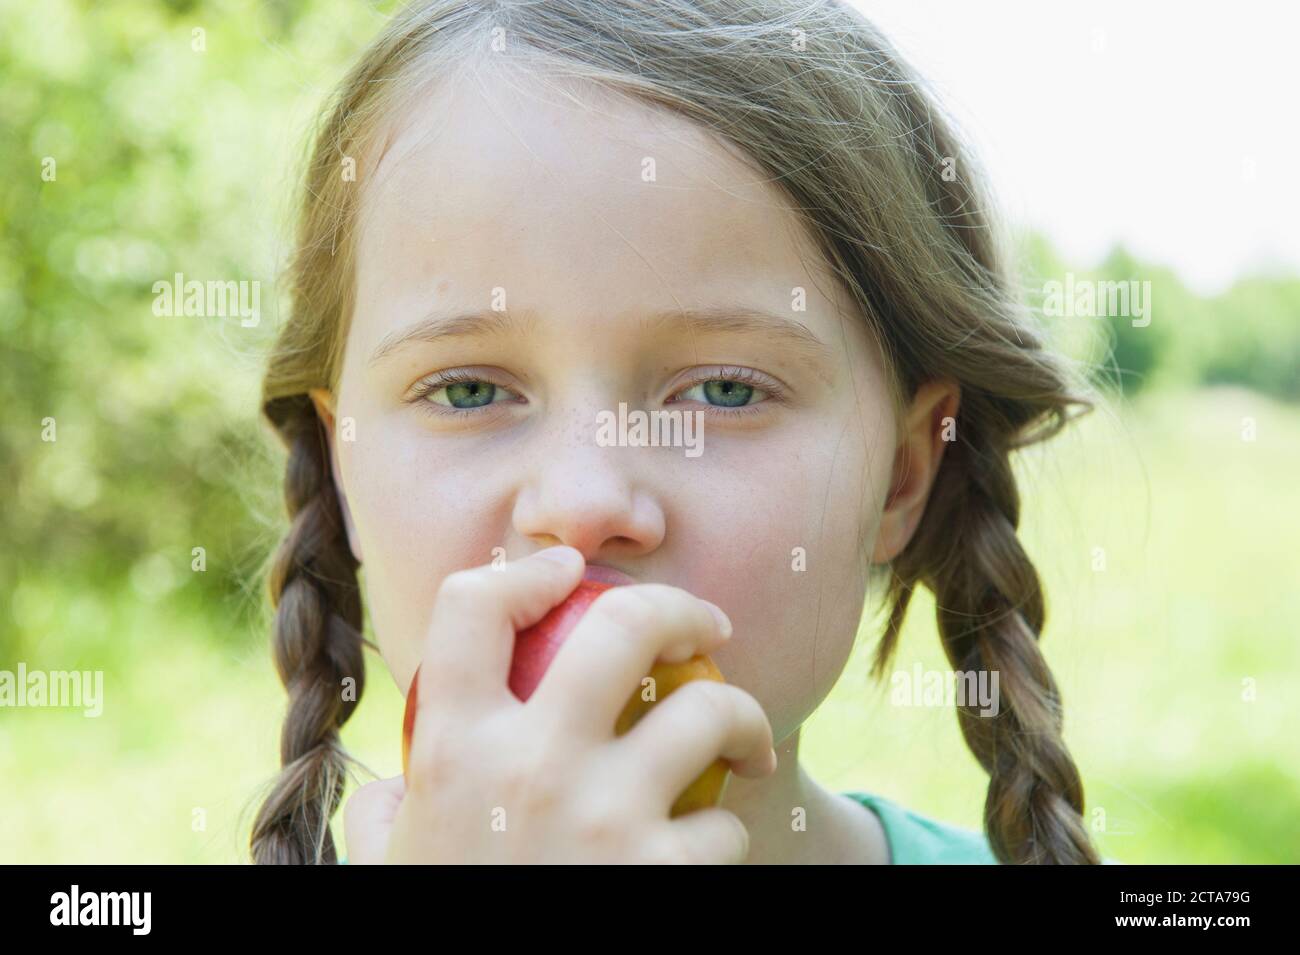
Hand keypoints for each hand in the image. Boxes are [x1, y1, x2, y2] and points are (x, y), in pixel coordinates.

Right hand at [345, 547, 776, 863]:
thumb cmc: (443, 927)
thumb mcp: (392, 868)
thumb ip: (390, 818)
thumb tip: (390, 791)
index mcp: (451, 749)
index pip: (473, 609)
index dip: (526, 570)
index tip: (565, 573)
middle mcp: (530, 766)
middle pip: (623, 625)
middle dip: (680, 608)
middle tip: (707, 625)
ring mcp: (605, 820)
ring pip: (709, 711)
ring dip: (739, 719)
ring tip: (740, 742)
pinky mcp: (667, 878)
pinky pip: (725, 825)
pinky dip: (723, 832)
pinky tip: (706, 849)